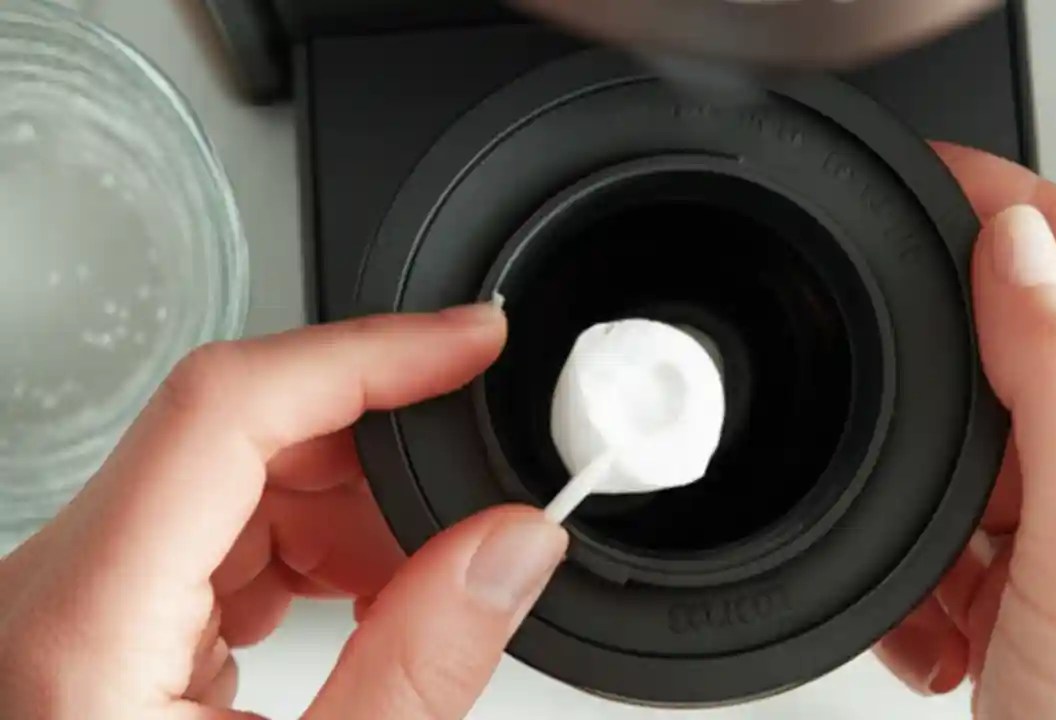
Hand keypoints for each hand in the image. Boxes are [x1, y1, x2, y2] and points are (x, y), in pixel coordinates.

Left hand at [0, 305, 568, 719]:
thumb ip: (422, 667)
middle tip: (475, 512)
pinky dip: (315, 553)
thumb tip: (515, 544)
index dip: (367, 353)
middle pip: (239, 435)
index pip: (227, 408)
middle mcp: (56, 593)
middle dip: (380, 458)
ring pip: (239, 480)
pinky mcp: (107, 620)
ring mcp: (76, 602)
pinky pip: (225, 534)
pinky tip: (366, 606)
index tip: (469, 343)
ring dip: (353, 513)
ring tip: (421, 589)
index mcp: (83, 627)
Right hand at [874, 144, 1055, 716]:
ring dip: (945, 512)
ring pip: (1002, 465)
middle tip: (910, 401)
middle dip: (972, 398)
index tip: (956, 189)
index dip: (1050, 224)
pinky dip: (930, 577)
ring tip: (937, 573)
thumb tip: (1020, 253)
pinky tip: (934, 627)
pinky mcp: (1054, 612)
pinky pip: (973, 543)